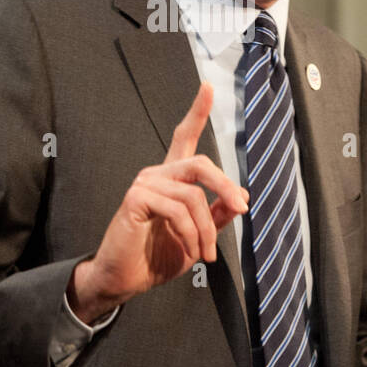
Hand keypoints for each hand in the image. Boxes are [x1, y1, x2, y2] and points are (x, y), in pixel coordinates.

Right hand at [67, 82, 247, 323]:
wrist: (125, 280)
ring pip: (194, 196)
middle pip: (201, 163)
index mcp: (172, 179)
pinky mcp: (135, 199)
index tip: (207, 87)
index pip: (183, 137)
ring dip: (207, 230)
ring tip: (206, 254)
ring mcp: (144, 184)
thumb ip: (217, 216)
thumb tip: (241, 197)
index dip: (196, 111)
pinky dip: (191, 235)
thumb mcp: (198, 237)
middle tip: (241, 209)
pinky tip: (190, 250)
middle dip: (225, 185)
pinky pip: (178, 210)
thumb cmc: (156, 257)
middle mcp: (157, 175)